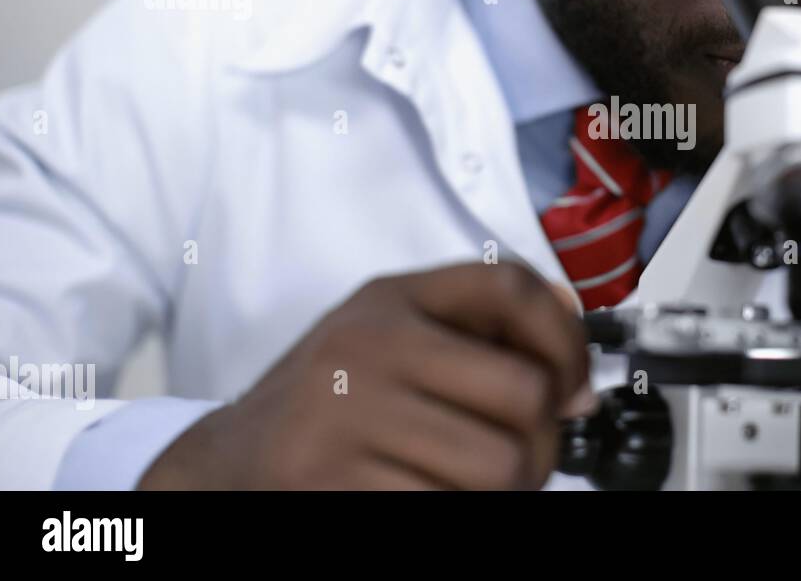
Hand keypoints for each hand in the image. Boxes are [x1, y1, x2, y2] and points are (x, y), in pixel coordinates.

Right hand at [138, 262, 593, 489]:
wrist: (225, 465)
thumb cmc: (326, 402)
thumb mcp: (392, 336)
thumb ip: (478, 329)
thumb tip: (576, 356)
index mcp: (390, 300)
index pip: (511, 286)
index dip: (567, 338)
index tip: (576, 385)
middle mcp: (367, 347)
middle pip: (525, 393)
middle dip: (544, 438)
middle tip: (526, 456)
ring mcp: (346, 417)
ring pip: (500, 466)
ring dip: (509, 489)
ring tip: (475, 482)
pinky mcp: (333, 486)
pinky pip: (449, 509)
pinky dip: (460, 513)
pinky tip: (431, 497)